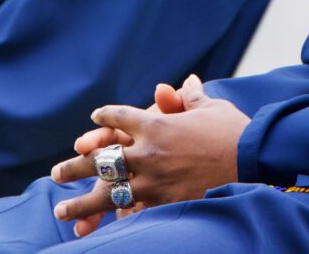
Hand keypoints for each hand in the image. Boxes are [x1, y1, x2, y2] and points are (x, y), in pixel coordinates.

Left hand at [52, 77, 247, 233]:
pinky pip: (132, 210)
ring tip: (61, 208)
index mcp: (156, 124)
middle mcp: (148, 152)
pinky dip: (114, 217)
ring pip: (108, 191)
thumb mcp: (210, 108)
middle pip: (101, 158)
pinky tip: (100, 226)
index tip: (95, 118)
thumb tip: (187, 82)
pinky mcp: (165, 201)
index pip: (120, 117)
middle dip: (76, 166)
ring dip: (82, 201)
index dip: (106, 116)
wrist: (252, 158)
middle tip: (56, 172)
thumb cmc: (233, 129)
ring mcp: (153, 179)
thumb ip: (191, 98)